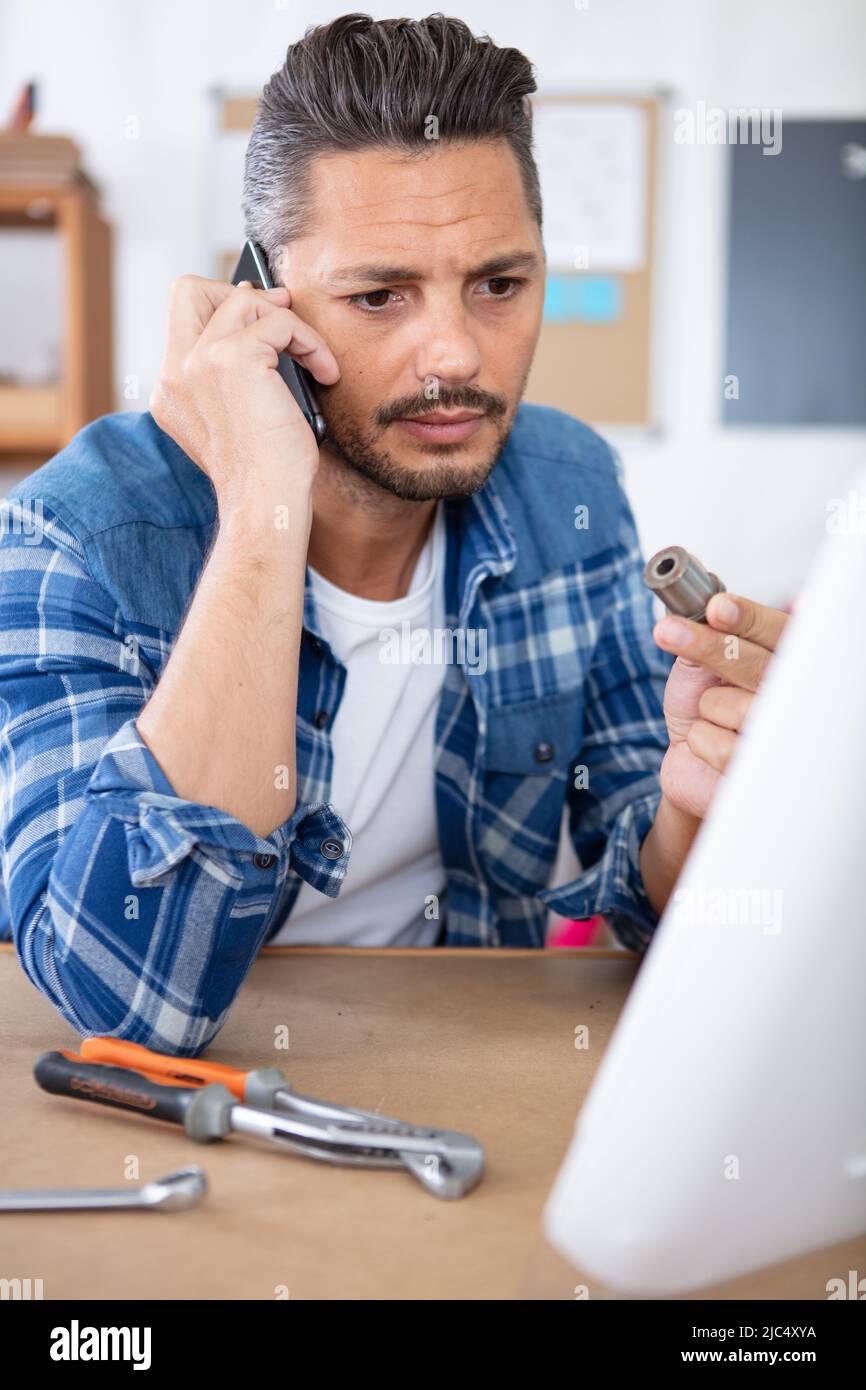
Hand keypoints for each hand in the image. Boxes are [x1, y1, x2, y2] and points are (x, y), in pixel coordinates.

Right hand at [149, 275, 339, 506]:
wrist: (264, 503)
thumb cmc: (265, 473)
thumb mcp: (240, 419)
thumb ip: (232, 376)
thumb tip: (255, 317)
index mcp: (172, 389)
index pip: (180, 318)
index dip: (221, 308)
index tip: (263, 327)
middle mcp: (176, 372)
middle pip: (190, 288)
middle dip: (241, 295)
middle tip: (283, 320)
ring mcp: (198, 361)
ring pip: (242, 299)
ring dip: (288, 322)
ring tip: (313, 359)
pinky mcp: (232, 358)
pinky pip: (280, 320)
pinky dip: (311, 342)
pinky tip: (325, 372)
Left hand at [652, 593, 788, 819]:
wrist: (691, 759)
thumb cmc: (702, 706)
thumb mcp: (699, 664)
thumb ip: (709, 634)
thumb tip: (709, 602)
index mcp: (784, 658)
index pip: (778, 632)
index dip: (748, 619)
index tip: (717, 608)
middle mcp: (794, 694)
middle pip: (757, 666)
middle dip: (710, 647)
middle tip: (667, 630)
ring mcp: (785, 734)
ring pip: (738, 708)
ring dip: (707, 708)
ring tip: (710, 715)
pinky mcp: (765, 768)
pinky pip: (723, 747)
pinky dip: (701, 742)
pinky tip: (709, 747)